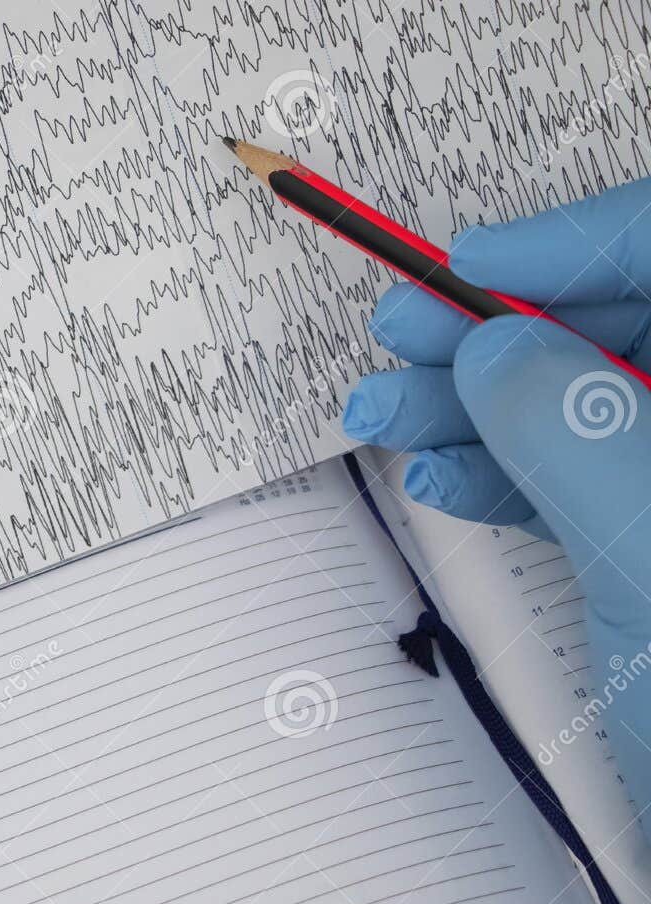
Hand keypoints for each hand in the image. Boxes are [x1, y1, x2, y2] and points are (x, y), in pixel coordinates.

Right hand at [342, 177, 650, 842]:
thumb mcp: (649, 553)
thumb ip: (567, 427)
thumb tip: (494, 343)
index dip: (583, 243)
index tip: (470, 264)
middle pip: (642, 327)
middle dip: (512, 329)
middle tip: (401, 334)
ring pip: (604, 405)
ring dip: (488, 403)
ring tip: (385, 409)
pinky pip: (597, 476)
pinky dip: (516, 471)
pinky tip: (443, 471)